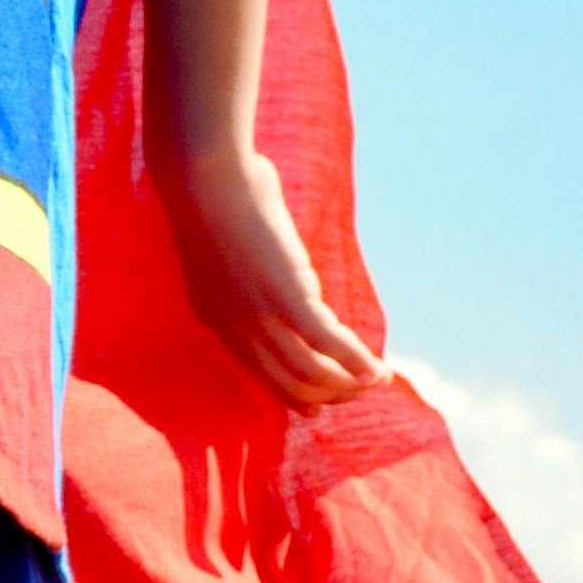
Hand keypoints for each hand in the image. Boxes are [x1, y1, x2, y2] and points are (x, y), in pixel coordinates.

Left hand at [177, 143, 384, 405]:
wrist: (203, 176)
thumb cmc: (215, 190)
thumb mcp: (227, 242)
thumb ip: (251, 259)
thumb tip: (277, 236)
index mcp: (218, 320)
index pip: (261, 375)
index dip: (293, 394)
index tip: (316, 406)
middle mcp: (237, 330)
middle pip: (289, 385)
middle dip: (328, 395)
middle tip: (358, 391)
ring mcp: (260, 317)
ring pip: (311, 375)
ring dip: (349, 383)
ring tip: (377, 379)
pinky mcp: (286, 298)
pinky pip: (328, 344)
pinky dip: (357, 362)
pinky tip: (379, 369)